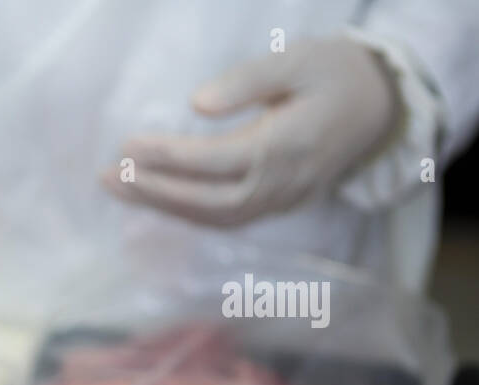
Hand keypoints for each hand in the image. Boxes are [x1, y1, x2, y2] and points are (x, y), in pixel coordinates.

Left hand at [105, 37, 399, 225]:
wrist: (381, 106)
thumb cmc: (335, 74)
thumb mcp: (298, 59)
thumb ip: (248, 80)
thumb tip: (195, 104)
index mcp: (288, 145)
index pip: (217, 160)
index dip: (170, 157)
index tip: (129, 144)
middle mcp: (283, 183)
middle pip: (210, 202)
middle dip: (156, 192)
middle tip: (108, 175)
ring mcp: (282, 201)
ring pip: (215, 218)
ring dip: (164, 206)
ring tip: (118, 187)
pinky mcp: (278, 206)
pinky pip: (226, 219)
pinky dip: (186, 212)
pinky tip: (152, 197)